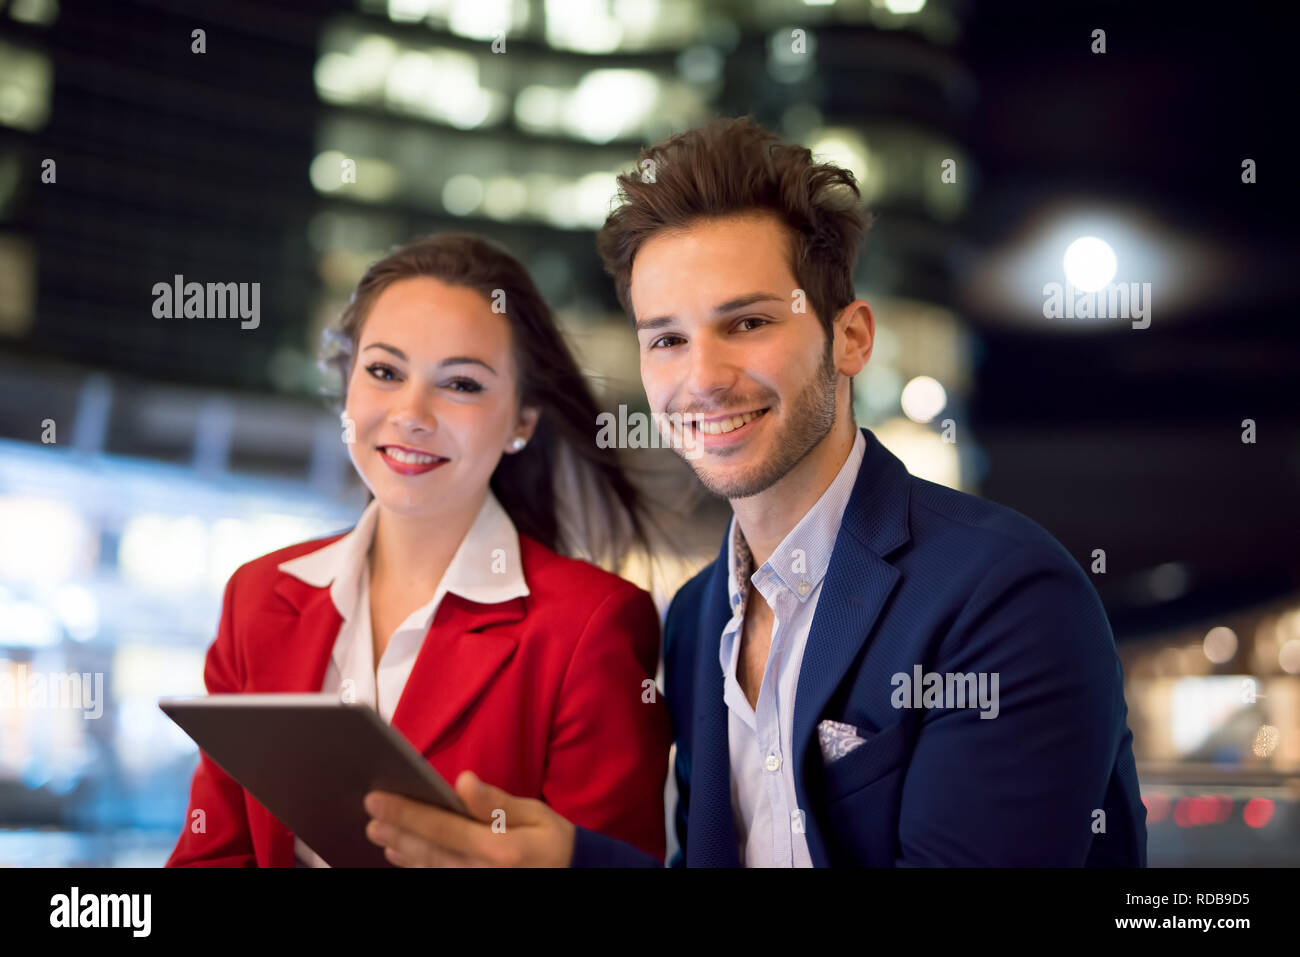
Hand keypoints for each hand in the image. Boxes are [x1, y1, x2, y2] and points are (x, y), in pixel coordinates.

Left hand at [363, 771, 575, 866]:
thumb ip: (496, 802)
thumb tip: (462, 781)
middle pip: (427, 852)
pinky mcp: (474, 893)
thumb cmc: (555, 843)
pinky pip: (438, 882)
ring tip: (381, 834)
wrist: (576, 878)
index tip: (376, 798)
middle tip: (370, 815)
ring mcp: (476, 887)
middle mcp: (482, 873)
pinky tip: (404, 856)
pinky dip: (418, 869)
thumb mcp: (536, 815)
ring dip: (401, 852)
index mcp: (499, 848)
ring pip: (428, 871)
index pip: (441, 827)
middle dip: (396, 832)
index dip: (405, 812)